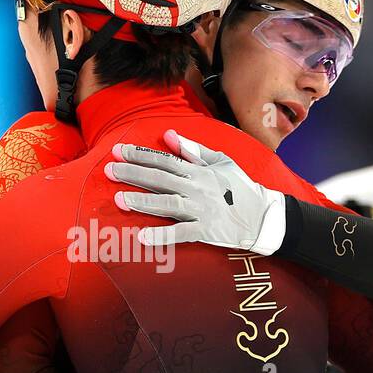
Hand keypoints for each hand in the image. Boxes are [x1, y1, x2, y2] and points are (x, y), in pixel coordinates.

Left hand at [106, 129, 285, 252]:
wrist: (263, 216)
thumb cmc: (240, 188)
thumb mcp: (221, 162)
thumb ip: (194, 150)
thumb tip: (169, 136)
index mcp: (199, 171)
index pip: (164, 160)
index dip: (140, 155)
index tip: (118, 151)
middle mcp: (197, 188)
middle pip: (160, 179)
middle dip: (133, 173)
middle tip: (109, 170)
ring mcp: (200, 210)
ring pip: (167, 204)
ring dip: (142, 201)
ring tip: (119, 199)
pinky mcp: (205, 231)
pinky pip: (181, 233)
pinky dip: (162, 236)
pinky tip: (142, 237)